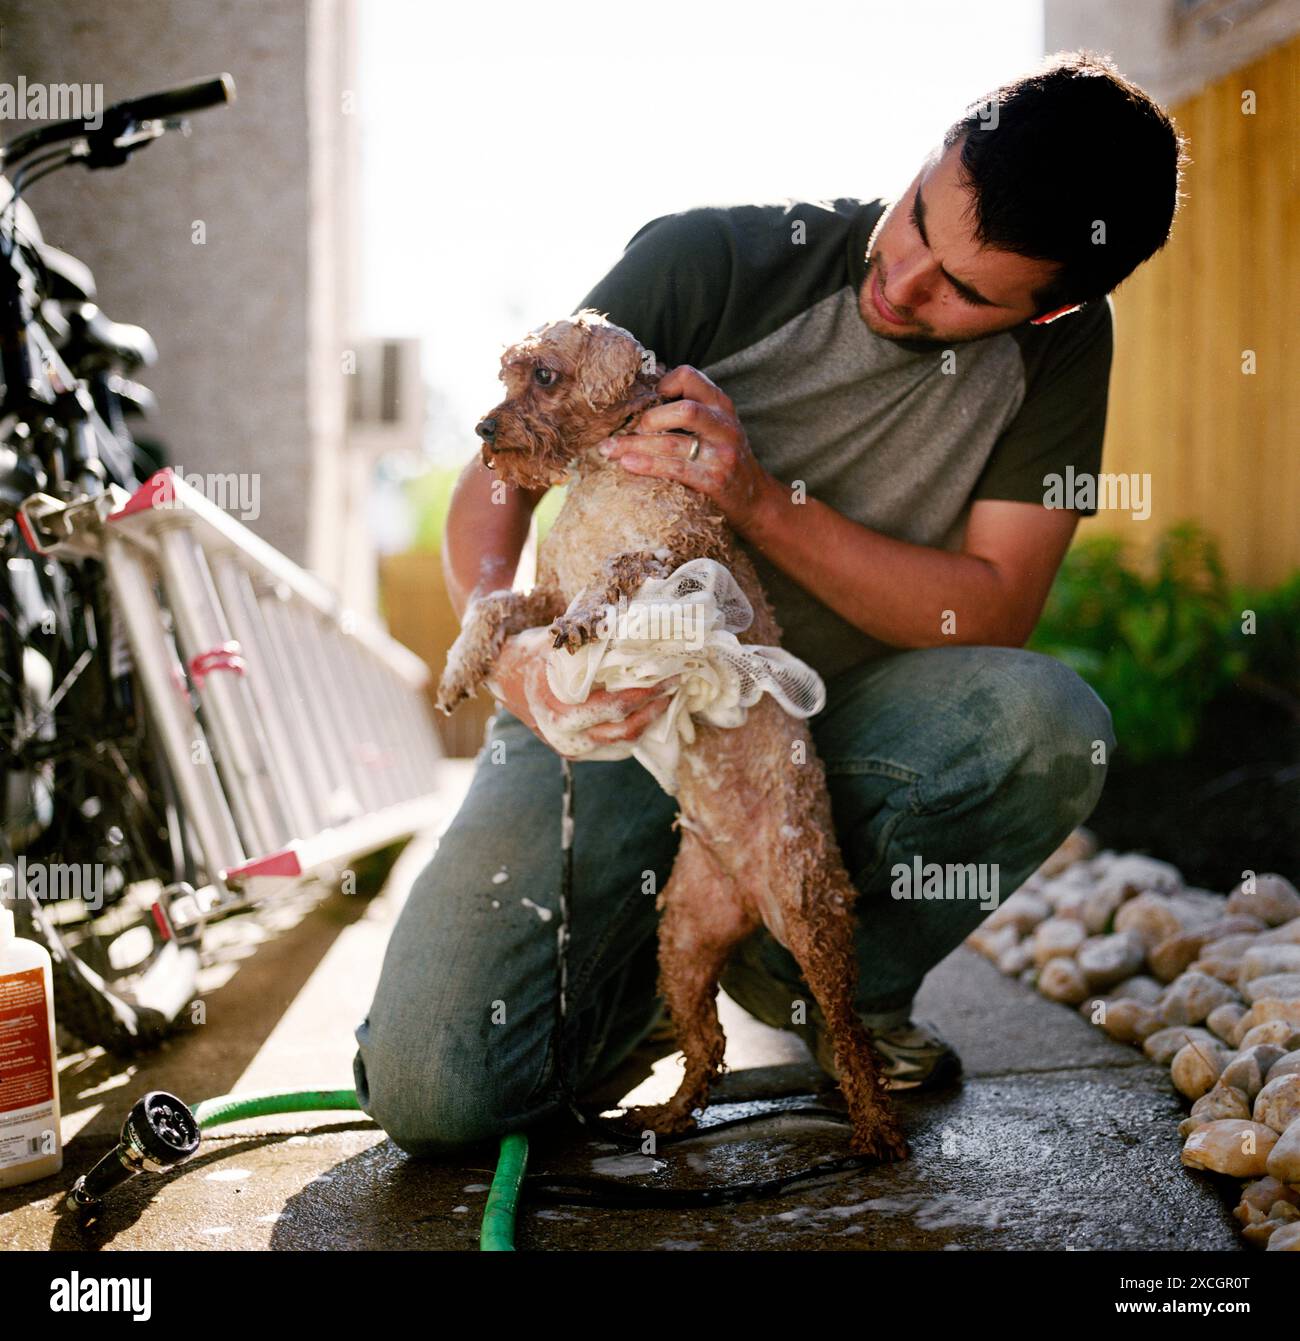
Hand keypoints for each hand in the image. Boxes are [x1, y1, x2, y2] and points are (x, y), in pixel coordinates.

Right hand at [487, 627, 678, 755]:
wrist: (502, 678)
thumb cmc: (529, 655)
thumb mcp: (554, 642)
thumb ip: (586, 640)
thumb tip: (628, 628)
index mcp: (560, 711)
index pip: (616, 706)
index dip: (648, 693)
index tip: (671, 675)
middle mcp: (565, 737)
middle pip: (625, 731)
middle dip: (656, 709)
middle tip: (677, 686)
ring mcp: (571, 749)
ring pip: (623, 743)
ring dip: (649, 722)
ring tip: (669, 697)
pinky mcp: (577, 753)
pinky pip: (613, 747)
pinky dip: (634, 730)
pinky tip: (649, 711)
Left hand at [596, 365, 776, 530]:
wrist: (755, 500)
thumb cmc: (725, 460)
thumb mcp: (716, 427)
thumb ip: (691, 411)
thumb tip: (640, 404)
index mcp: (721, 405)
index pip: (689, 377)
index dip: (663, 384)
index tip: (647, 400)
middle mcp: (725, 426)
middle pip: (684, 410)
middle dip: (649, 420)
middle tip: (628, 431)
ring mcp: (722, 454)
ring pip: (673, 443)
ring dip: (635, 446)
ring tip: (610, 450)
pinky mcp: (715, 481)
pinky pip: (676, 470)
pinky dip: (648, 466)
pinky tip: (627, 464)